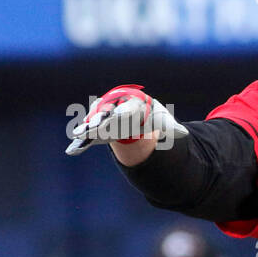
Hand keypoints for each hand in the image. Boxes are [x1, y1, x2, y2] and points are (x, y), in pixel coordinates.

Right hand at [66, 84, 188, 155]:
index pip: (127, 108)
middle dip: (100, 118)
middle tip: (93, 124)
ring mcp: (105, 119)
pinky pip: (89, 136)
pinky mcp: (98, 131)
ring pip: (94, 123)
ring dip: (87, 129)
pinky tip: (73, 150)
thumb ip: (171, 128)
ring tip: (79, 135)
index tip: (119, 116)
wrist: (136, 116)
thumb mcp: (161, 121)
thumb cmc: (149, 116)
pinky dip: (81, 143)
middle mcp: (115, 110)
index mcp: (132, 106)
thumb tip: (184, 134)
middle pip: (107, 113)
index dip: (123, 112)